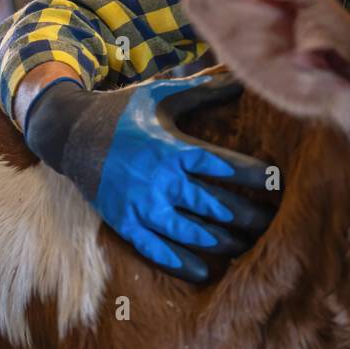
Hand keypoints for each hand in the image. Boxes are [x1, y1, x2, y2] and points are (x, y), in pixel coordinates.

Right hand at [24, 73, 275, 282]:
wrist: (70, 134)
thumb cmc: (124, 112)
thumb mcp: (161, 96)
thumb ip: (203, 90)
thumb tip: (240, 77)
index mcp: (174, 148)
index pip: (225, 166)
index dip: (255, 177)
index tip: (279, 183)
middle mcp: (160, 180)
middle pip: (215, 205)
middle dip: (248, 216)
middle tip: (273, 222)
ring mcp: (141, 205)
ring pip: (192, 233)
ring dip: (224, 242)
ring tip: (248, 245)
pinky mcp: (124, 222)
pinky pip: (157, 250)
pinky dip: (182, 263)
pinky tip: (206, 271)